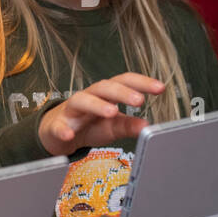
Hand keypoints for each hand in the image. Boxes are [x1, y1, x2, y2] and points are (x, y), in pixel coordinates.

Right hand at [37, 73, 164, 155]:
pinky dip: (63, 129)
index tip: (160, 88)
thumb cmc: (90, 125)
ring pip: (81, 100)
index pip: (124, 82)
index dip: (141, 83)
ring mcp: (71, 110)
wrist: (60, 133)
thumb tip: (147, 126)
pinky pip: (58, 126)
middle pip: (104, 87)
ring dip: (96, 105)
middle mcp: (89, 97)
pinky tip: (69, 135)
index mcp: (106, 94)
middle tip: (139, 100)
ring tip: (112, 112)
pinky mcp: (56, 125)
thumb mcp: (113, 126)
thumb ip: (129, 125)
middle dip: (122, 92)